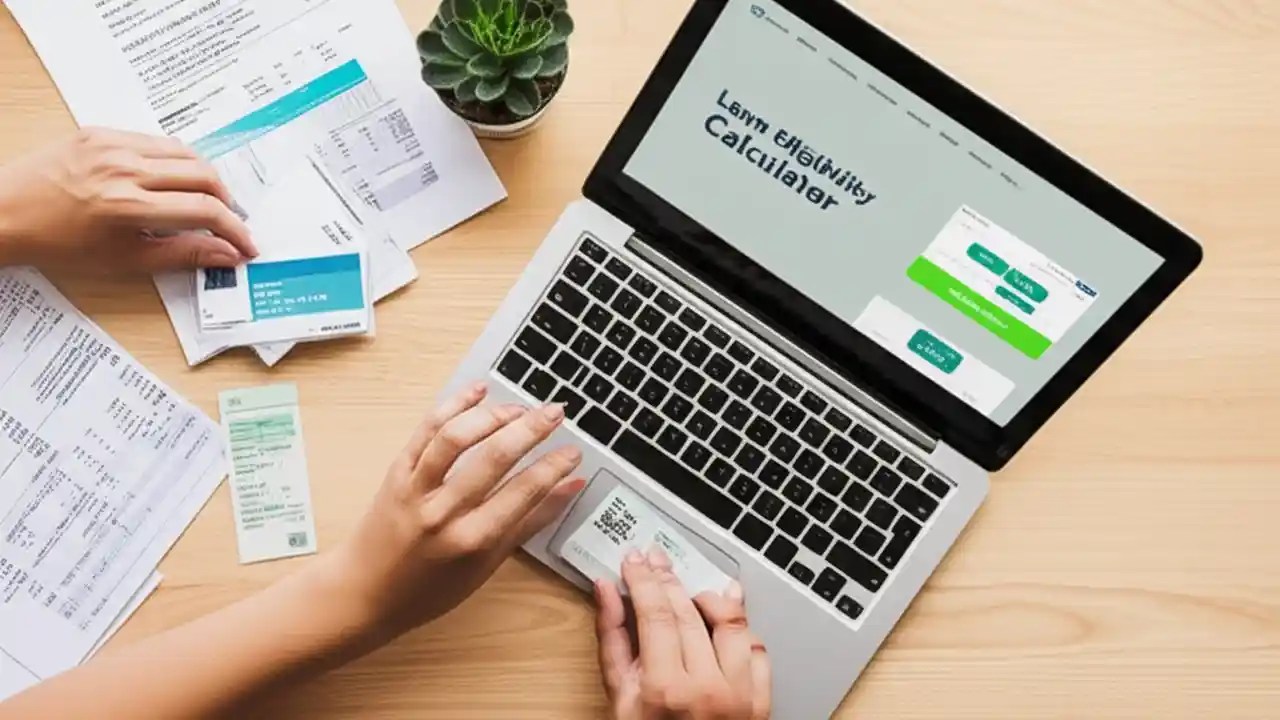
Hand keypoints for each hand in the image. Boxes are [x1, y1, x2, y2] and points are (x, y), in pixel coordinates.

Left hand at [0, 127, 256, 272]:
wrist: (4, 212)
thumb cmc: (58, 243)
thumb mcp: (124, 259)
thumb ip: (182, 254)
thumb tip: (225, 254)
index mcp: (128, 205)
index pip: (205, 211)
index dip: (234, 229)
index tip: (246, 244)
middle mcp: (124, 168)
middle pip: (204, 175)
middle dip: (227, 202)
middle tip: (228, 222)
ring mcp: (112, 145)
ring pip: (185, 153)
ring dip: (205, 178)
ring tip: (205, 200)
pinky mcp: (100, 132)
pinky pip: (155, 141)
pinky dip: (174, 161)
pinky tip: (170, 180)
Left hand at [323, 382, 586, 638]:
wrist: (365, 593)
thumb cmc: (429, 589)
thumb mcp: (487, 565)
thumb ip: (531, 522)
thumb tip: (569, 488)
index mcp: (471, 541)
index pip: (523, 491)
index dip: (554, 466)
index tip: (573, 452)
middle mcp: (443, 512)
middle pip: (495, 457)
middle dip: (532, 429)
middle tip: (556, 413)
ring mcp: (416, 489)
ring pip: (456, 437)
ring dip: (493, 415)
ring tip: (519, 408)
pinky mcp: (396, 472)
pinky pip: (426, 431)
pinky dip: (453, 405)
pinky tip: (478, 391)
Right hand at [596, 548, 771, 719]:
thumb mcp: (618, 701)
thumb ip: (613, 641)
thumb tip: (607, 592)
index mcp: (666, 689)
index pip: (656, 613)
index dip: (644, 578)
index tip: (635, 558)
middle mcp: (708, 689)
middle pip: (689, 613)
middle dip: (670, 579)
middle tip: (657, 559)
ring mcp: (740, 696)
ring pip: (732, 623)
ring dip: (711, 599)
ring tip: (692, 589)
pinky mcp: (761, 704)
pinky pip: (758, 651)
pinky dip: (743, 630)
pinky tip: (728, 618)